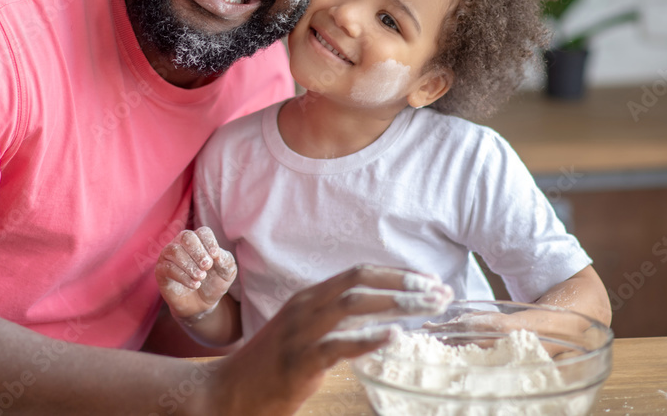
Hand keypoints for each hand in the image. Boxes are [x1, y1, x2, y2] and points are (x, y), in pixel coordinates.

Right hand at [156, 227, 236, 320]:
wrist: (201, 305)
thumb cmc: (214, 283)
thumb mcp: (227, 272)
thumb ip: (226, 260)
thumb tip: (217, 254)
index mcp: (200, 240)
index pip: (203, 233)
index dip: (210, 243)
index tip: (215, 256)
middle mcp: (182, 244)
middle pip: (186, 237)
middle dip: (198, 252)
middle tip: (207, 267)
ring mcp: (169, 256)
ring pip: (175, 251)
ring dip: (189, 265)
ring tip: (201, 277)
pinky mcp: (160, 270)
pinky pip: (167, 267)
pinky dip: (182, 276)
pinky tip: (194, 284)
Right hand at [203, 265, 453, 415]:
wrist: (226, 392)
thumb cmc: (268, 367)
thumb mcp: (301, 333)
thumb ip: (332, 322)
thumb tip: (375, 320)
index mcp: (309, 298)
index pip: (358, 273)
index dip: (396, 274)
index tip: (428, 282)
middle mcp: (306, 307)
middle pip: (360, 280)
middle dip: (404, 282)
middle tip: (440, 291)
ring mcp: (301, 332)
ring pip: (353, 304)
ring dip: (395, 303)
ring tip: (428, 306)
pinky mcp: (299, 361)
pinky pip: (338, 344)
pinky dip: (368, 338)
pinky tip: (393, 337)